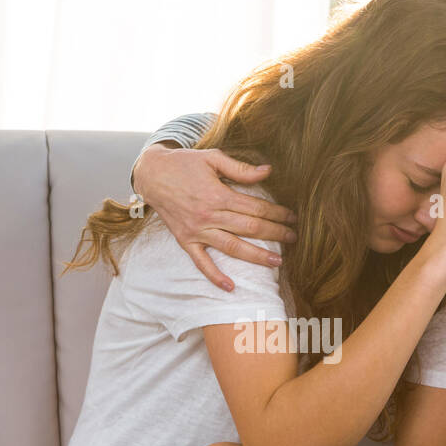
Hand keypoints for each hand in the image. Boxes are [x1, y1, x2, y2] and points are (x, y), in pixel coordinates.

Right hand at [132, 144, 298, 290]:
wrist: (151, 175)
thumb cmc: (184, 164)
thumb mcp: (212, 158)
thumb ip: (240, 168)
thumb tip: (268, 171)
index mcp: (218, 194)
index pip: (255, 207)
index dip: (277, 212)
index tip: (292, 216)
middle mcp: (209, 216)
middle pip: (249, 228)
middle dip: (275, 233)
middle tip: (293, 238)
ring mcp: (197, 231)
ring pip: (232, 247)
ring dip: (256, 256)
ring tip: (277, 262)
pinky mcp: (186, 241)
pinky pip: (201, 263)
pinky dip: (215, 276)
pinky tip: (231, 287)